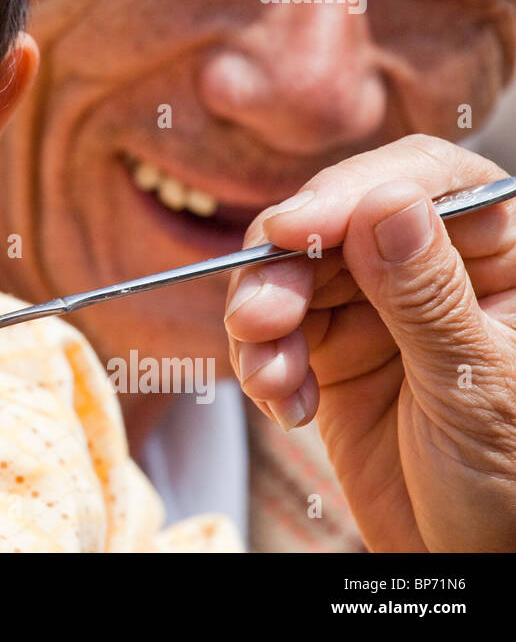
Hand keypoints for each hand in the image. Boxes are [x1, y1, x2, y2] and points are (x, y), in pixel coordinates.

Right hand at [223, 134, 515, 550]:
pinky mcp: (331, 355)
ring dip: (264, 324)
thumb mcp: (479, 390)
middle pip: (338, 225)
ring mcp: (377, 312)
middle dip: (287, 270)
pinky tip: (282, 406)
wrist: (472, 568)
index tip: (295, 228)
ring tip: (269, 378)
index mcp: (503, 258)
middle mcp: (433, 271)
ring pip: (293, 277)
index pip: (427, 184)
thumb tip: (386, 203)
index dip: (354, 191)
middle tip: (260, 318)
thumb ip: (428, 295)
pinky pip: (275, 336)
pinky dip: (264, 366)